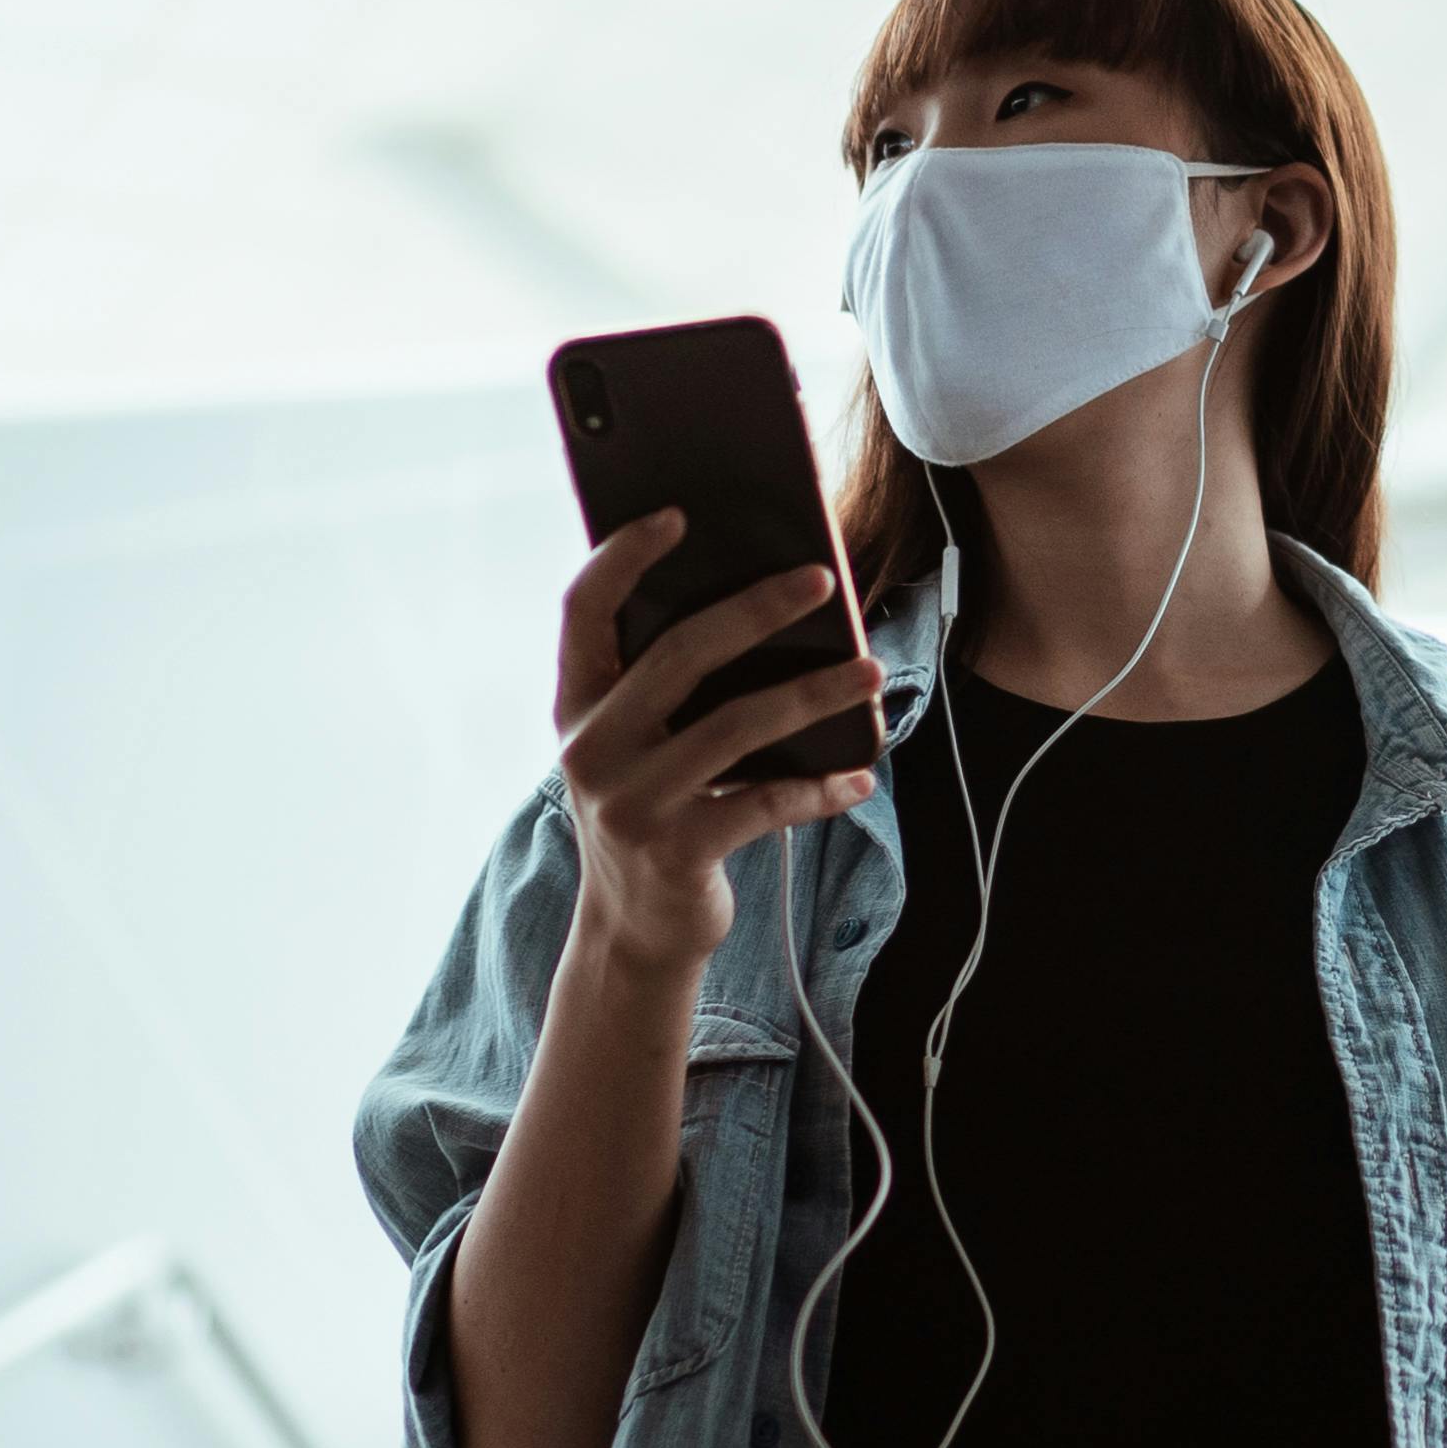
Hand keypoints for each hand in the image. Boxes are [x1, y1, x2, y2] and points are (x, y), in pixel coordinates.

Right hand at [548, 517, 882, 991]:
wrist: (635, 932)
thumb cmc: (652, 814)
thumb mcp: (636, 748)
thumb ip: (666, 689)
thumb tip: (768, 607)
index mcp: (577, 706)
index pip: (582, 610)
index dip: (623, 556)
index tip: (678, 515)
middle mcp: (591, 748)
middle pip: (679, 654)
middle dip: (757, 609)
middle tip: (822, 578)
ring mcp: (630, 803)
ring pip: (737, 725)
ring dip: (813, 693)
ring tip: (869, 670)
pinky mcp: (677, 853)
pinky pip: (765, 804)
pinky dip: (819, 788)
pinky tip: (858, 775)